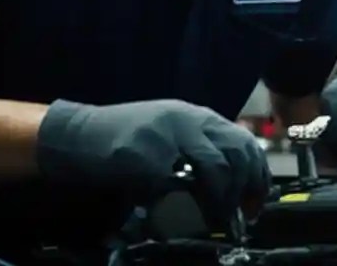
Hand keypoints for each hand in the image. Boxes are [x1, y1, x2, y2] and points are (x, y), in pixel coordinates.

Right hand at [35, 99, 270, 218]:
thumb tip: (234, 180)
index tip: (256, 202)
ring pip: (217, 170)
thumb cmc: (125, 137)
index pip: (244, 142)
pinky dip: (184, 208)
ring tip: (215, 221)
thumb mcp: (170, 131)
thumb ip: (199, 146)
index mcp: (196, 115)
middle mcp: (188, 120)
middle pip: (237, 155)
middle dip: (244, 191)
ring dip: (221, 202)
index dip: (257, 176)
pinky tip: (180, 218)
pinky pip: (178, 187)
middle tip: (239, 217)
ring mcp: (169, 137)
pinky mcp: (148, 157)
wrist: (79, 135)